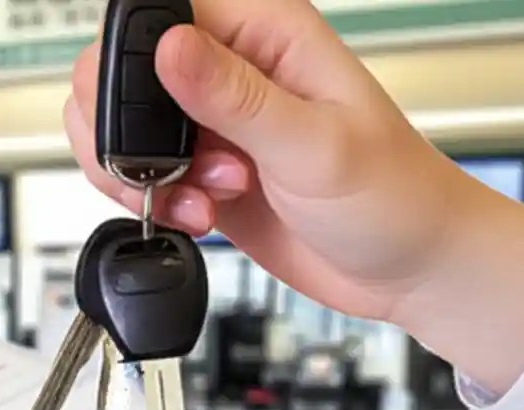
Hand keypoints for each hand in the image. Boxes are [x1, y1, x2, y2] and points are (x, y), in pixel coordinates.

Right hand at [66, 0, 523, 393]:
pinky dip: (149, 201)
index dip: (135, 63)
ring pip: (117, 129)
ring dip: (138, 173)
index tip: (156, 117)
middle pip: (119, 72)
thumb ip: (235, 97)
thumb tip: (170, 47)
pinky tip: (199, 213)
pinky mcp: (199, 169)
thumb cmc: (392, 196)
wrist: (406, 269)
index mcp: (263, 33)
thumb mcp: (313, 145)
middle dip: (127, 132)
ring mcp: (211, 122)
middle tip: (179, 163)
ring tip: (201, 194)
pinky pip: (136, 174)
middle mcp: (230, 69)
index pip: (160, 13)